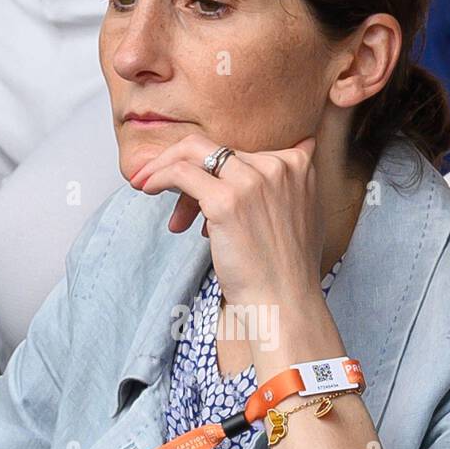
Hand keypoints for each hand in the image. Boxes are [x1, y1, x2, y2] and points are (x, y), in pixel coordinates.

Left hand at [128, 134, 322, 309]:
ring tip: (148, 182)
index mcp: (297, 165)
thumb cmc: (285, 270)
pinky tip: (148, 189)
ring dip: (165, 164)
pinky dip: (159, 176)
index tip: (198, 181)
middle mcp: (278, 165)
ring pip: (194, 150)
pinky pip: (182, 173)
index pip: (243, 147)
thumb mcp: (301, 215)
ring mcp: (253, 181)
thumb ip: (288, 186)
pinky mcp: (227, 200)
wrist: (283, 302)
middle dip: (183, 161)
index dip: (215, 164)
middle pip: (217, 146)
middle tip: (159, 176)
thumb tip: (275, 163)